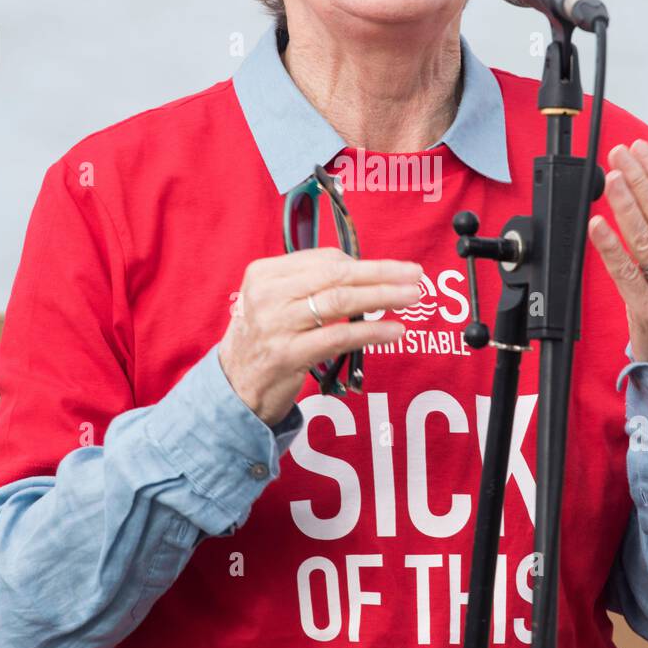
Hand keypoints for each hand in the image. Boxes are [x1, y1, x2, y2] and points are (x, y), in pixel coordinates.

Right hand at [219, 248, 421, 425]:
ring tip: (411, 297)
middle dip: (381, 272)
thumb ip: (308, 285)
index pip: (323, 259)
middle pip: (336, 275)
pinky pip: (339, 337)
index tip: (389, 269)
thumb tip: (363, 273)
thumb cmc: (262, 341)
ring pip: (340, 302)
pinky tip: (395, 331)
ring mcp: (276, 325)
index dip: (361, 263)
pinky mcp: (288, 355)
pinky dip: (371, 331)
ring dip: (382, 297)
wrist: (233, 388)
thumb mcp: (272, 302)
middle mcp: (268, 295)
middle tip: (414, 273)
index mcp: (264, 273)